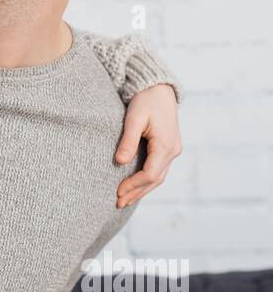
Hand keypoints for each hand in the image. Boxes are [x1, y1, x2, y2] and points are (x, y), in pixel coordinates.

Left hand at [114, 83, 181, 207]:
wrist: (159, 88)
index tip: (118, 192)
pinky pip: (159, 169)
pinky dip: (147, 180)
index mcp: (165, 144)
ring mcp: (173, 149)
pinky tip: (136, 186)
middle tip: (118, 203)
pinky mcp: (169, 147)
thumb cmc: (146, 100)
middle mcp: (173, 150)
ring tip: (125, 199)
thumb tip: (120, 162)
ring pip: (158, 176)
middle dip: (137, 192)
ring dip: (142, 189)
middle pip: (155, 179)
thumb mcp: (134, 119)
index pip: (150, 174)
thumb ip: (128, 141)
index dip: (134, 185)